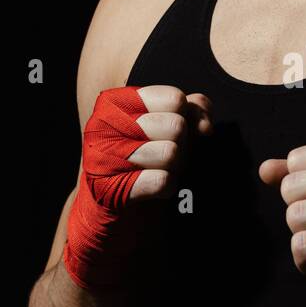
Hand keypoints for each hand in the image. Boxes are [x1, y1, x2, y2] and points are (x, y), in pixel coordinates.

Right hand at [64, 84, 211, 290]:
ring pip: (170, 153)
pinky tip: (155, 188)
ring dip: (175, 168)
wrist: (119, 208)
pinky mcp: (108, 190)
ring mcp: (100, 157)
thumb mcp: (170, 128)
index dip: (189, 118)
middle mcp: (101, 125)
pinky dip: (168, 188)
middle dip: (182, 146)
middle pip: (176, 126)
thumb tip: (204, 125)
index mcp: (114, 101)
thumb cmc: (147, 159)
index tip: (178, 132)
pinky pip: (162, 182)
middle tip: (166, 158)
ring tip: (158, 171)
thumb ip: (191, 111)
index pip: (175, 98)